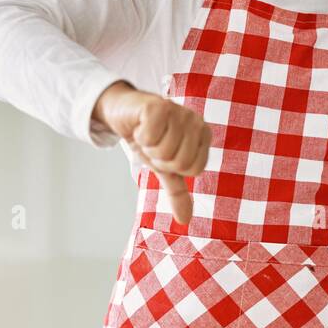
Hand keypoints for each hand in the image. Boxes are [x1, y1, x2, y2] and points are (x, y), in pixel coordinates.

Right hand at [93, 81, 211, 224]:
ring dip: (148, 147)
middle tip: (154, 144)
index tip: (164, 154)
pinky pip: (150, 137)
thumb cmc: (149, 139)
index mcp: (204, 135)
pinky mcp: (158, 106)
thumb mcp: (164, 168)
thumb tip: (186, 221)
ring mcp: (179, 111)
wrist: (124, 114)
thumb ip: (178, 192)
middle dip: (159, 159)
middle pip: (181, 162)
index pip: (194, 169)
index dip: (172, 167)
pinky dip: (139, 135)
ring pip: (164, 151)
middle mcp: (196, 121)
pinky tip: (140, 125)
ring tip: (147, 134)